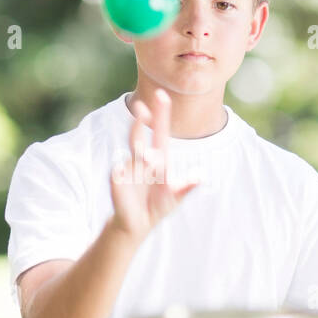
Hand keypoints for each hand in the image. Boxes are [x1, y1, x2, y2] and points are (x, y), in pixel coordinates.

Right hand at [108, 89, 200, 242]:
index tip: (162, 94)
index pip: (160, 132)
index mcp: (158, 158)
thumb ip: (186, 187)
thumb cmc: (158, 205)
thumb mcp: (175, 196)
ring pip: (132, 154)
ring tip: (145, 148)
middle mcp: (141, 160)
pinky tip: (120, 171)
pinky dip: (120, 173)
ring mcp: (128, 170)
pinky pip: (118, 175)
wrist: (138, 223)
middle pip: (140, 135)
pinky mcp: (117, 183)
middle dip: (140, 122)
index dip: (161, 114)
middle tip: (142, 108)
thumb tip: (200, 177)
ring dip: (137, 149)